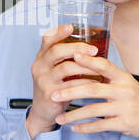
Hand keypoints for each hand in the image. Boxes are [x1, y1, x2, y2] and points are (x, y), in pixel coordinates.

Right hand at [26, 23, 100, 139]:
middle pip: (56, 51)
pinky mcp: (50, 94)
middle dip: (77, 48)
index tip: (72, 27)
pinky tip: (96, 81)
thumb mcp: (56, 70)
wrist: (44, 112)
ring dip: (85, 66)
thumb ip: (67, 58)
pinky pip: (70, 85)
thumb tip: (92, 46)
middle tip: (94, 49)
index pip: (47, 40)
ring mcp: (43, 80)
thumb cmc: (55, 87)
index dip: (58, 32)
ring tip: (100, 67)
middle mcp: (39, 66)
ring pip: (65, 68)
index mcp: (41, 57)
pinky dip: (85, 82)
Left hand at [52, 53, 138, 139]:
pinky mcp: (124, 123)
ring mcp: (124, 108)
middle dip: (70, 91)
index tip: (72, 56)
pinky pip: (100, 125)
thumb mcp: (127, 84)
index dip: (88, 60)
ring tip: (59, 118)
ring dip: (73, 115)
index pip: (104, 65)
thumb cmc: (138, 100)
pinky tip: (74, 128)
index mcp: (123, 77)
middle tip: (53, 94)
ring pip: (93, 109)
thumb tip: (85, 62)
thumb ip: (109, 76)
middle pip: (92, 88)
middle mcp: (124, 91)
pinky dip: (85, 128)